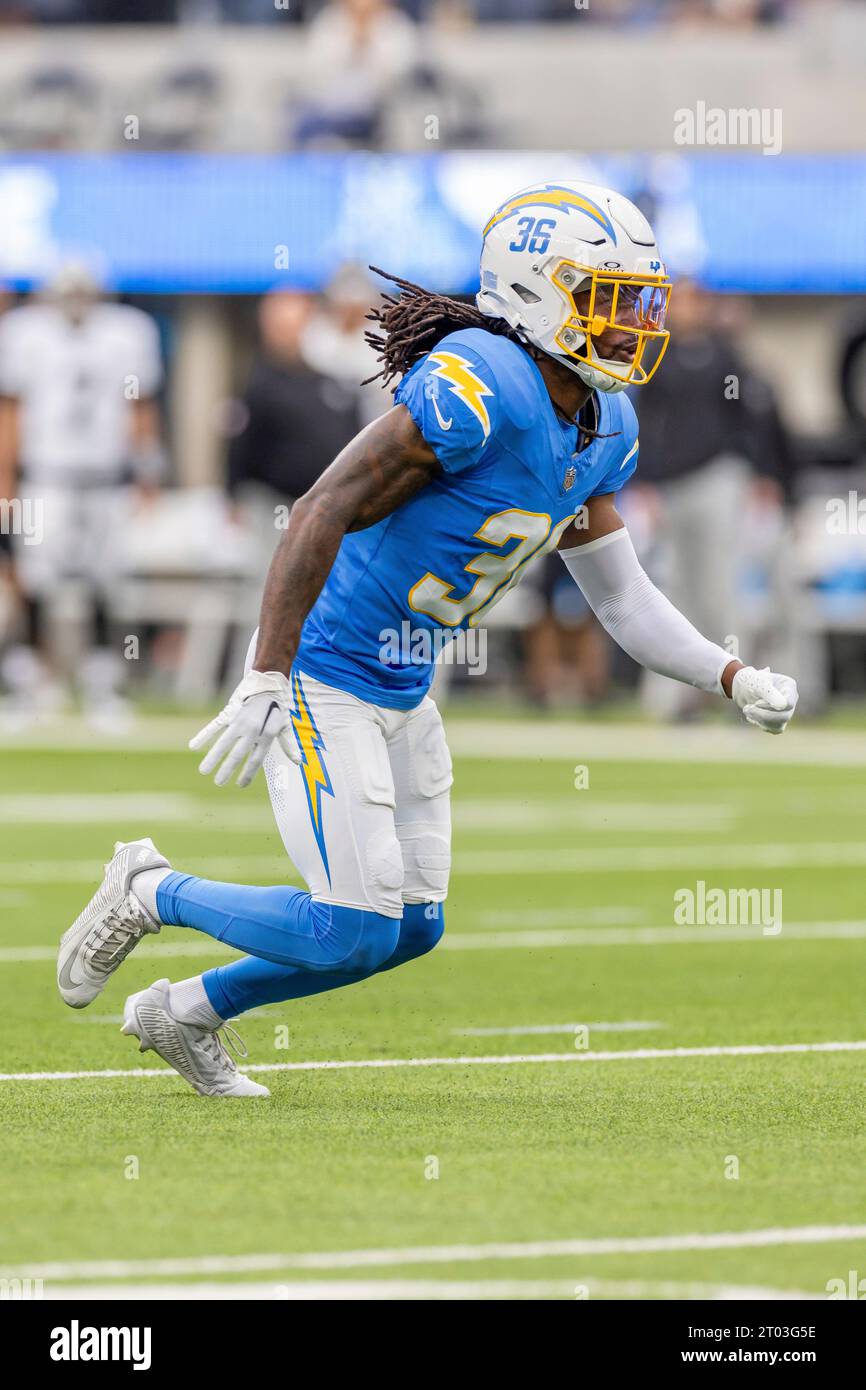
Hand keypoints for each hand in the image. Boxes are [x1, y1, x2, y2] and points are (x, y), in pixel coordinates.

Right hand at [189, 670, 299, 786]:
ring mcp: (240, 720)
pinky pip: (215, 726)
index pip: (256, 759)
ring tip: (203, 771)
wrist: (267, 681)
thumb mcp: (285, 724)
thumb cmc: (277, 705)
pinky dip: (203, 735)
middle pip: (237, 754)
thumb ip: (288, 744)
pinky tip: (193, 746)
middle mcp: (252, 729)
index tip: (241, 785)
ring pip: (224, 742)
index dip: (248, 773)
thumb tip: (298, 762)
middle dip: (227, 770)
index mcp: (266, 734)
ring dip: (213, 757)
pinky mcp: (230, 712)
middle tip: (218, 783)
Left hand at [731, 666, 797, 734]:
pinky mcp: (780, 722)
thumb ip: (770, 693)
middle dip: (763, 715)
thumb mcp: (758, 684)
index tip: (756, 703)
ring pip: (779, 725)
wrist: (744, 688)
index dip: (771, 707)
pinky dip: (760, 724)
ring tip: (747, 709)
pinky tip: (751, 715)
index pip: (788, 703)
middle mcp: (791, 700)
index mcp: (789, 686)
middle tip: (746, 708)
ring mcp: (787, 712)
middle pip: (784, 716)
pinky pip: (774, 729)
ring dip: (760, 720)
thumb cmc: (753, 682)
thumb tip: (783, 705)